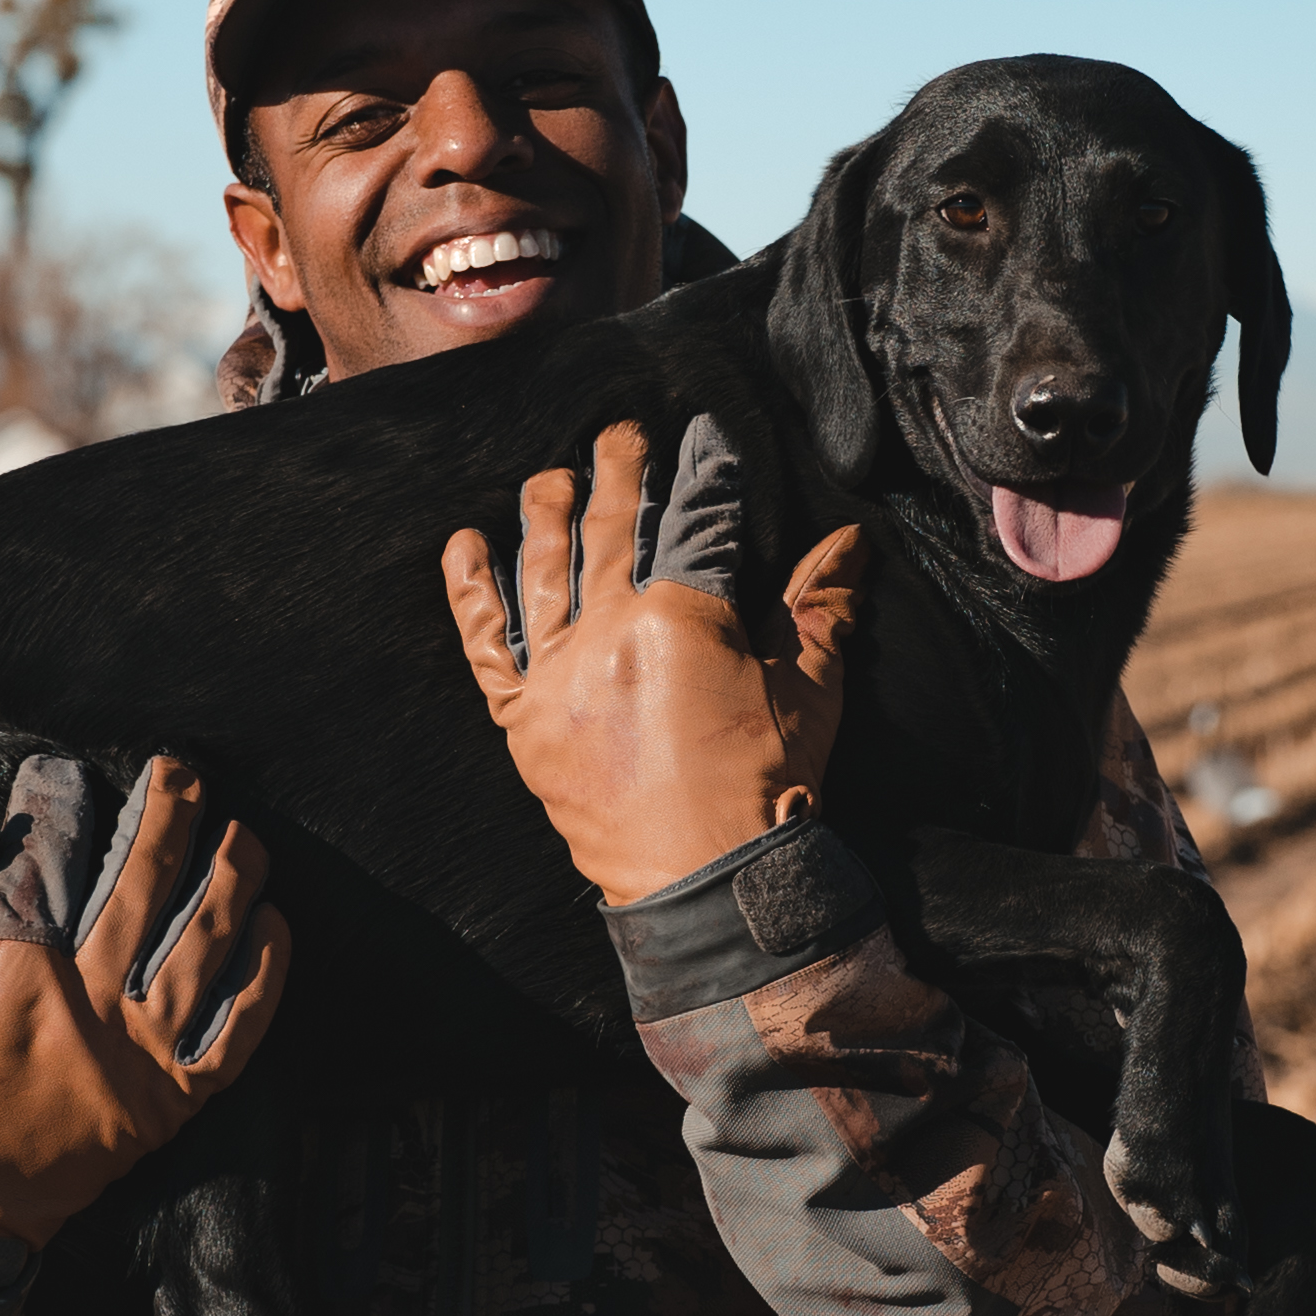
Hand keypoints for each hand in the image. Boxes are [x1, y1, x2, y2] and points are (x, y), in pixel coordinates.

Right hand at [0, 755, 290, 1308]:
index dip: (67, 805)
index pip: (55, 857)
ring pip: (203, 945)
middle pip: (143, 883)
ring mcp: (136, 1051)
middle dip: (170, 816)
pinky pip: (235, 1034)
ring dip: (233, 881)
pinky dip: (263, 980)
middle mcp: (86, 997)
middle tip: (186, 773)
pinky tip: (276, 929)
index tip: (75, 773)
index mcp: (11, 963)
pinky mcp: (167, 1102)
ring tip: (248, 838)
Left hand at [441, 416, 862, 905]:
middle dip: (617, 472)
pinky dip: (470, 592)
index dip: (704, 474)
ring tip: (548, 477)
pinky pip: (485, 646)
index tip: (702, 437)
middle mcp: (609, 633)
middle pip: (609, 531)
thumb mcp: (811, 688)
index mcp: (681, 616)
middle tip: (619, 433)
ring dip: (543, 513)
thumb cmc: (767, 788)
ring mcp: (560, 676)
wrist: (710, 882)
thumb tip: (851, 541)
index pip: (694, 522)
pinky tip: (463, 545)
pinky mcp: (526, 721)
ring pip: (543, 571)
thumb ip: (822, 605)